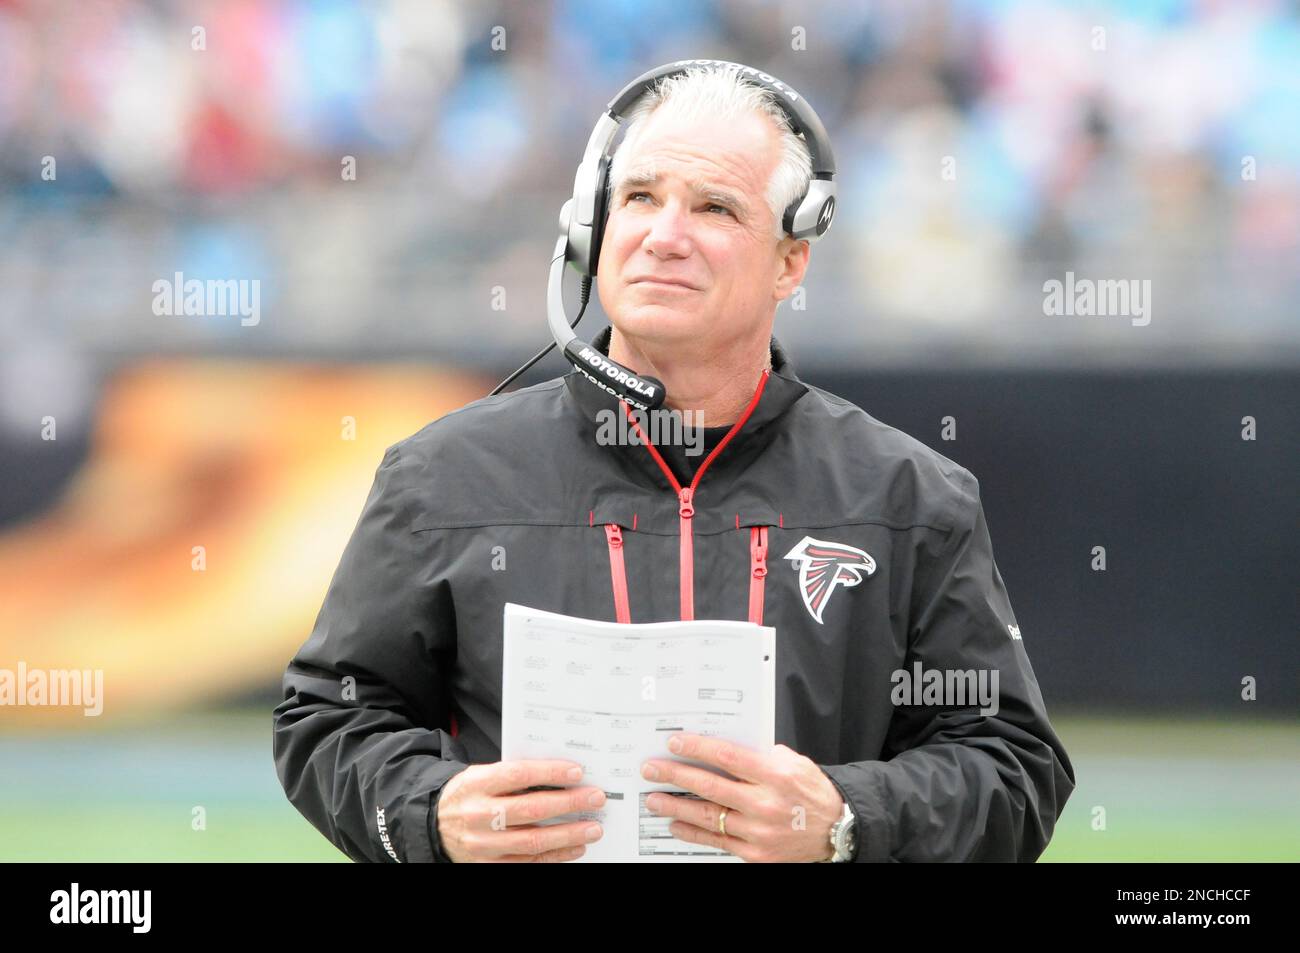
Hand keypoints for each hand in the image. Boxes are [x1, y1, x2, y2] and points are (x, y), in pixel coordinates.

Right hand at [436, 760, 604, 862]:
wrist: (433, 824)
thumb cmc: (467, 795)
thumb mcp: (481, 775)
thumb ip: (514, 774)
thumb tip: (559, 775)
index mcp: (477, 784)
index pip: (519, 775)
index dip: (550, 772)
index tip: (577, 772)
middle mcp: (479, 814)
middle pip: (531, 809)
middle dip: (569, 803)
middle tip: (595, 798)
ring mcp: (483, 844)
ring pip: (532, 841)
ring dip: (568, 835)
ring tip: (592, 828)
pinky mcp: (488, 865)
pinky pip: (527, 862)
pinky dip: (555, 856)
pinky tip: (574, 847)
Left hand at [641, 735, 843, 861]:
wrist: (836, 831)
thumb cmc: (813, 792)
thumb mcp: (795, 763)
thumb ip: (763, 753)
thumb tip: (727, 746)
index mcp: (775, 775)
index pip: (727, 756)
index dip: (697, 748)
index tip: (675, 743)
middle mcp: (764, 804)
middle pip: (710, 787)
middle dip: (675, 775)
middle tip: (651, 769)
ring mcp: (758, 832)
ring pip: (707, 817)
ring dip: (675, 807)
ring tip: (653, 799)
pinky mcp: (755, 854)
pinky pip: (716, 842)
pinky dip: (692, 833)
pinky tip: (675, 824)